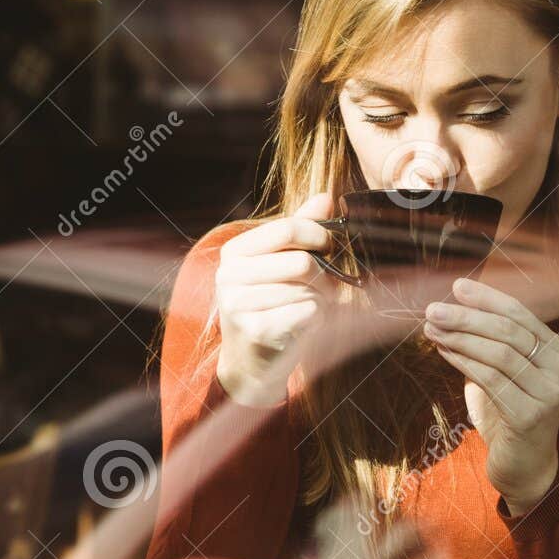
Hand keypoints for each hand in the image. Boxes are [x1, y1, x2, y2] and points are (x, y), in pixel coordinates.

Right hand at [214, 192, 336, 406]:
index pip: (287, 228)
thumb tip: (327, 197)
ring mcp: (238, 304)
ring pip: (308, 288)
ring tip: (311, 306)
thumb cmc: (271, 305)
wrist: (250, 361)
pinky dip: (316, 317)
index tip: (329, 247)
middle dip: (325, 274)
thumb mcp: (280, 263)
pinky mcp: (255, 330)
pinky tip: (305, 323)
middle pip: (302, 261)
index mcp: (234, 252)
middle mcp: (228, 275)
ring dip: (321, 299)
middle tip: (327, 286)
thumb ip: (300, 229)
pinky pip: (307, 312)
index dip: (319, 235)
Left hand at [423, 276, 558, 515]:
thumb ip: (487, 341)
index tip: (456, 286)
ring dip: (460, 338)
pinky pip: (492, 380)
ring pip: (500, 353)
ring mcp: (549, 393)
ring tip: (432, 330)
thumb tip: (451, 306)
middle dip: (467, 317)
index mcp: (554, 350)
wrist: (523, 466)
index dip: (487, 298)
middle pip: (508, 331)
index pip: (520, 314)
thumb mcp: (500, 371)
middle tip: (434, 309)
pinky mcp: (531, 416)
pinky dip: (464, 362)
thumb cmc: (506, 413)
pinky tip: (443, 351)